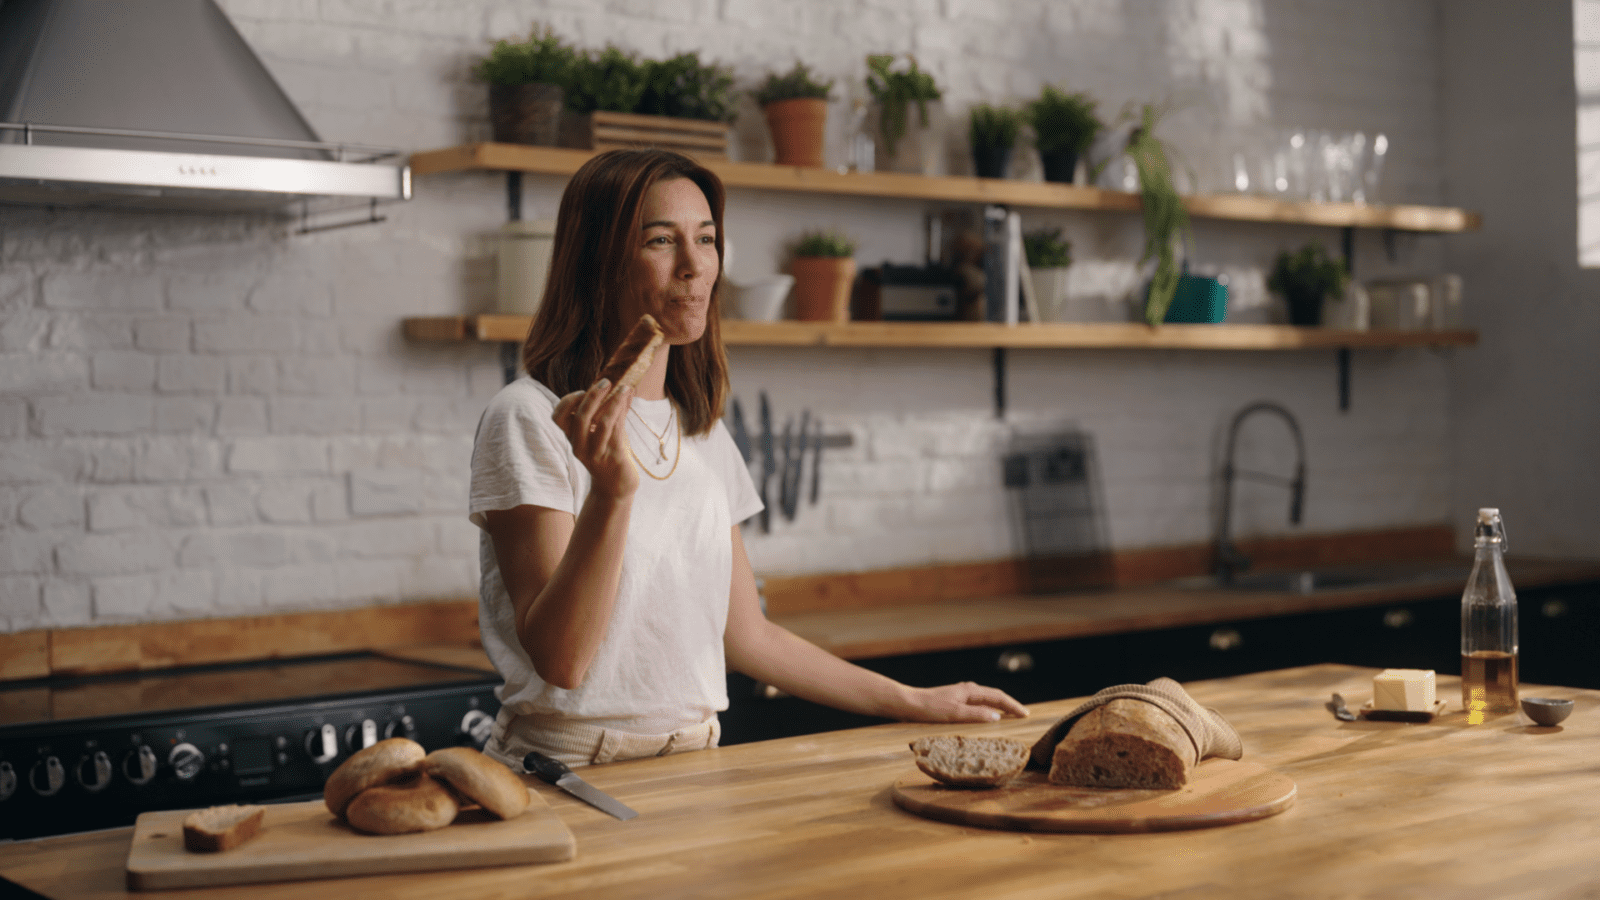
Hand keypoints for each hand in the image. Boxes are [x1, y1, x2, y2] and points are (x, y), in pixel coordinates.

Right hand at [552, 380, 636, 499]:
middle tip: (606, 382)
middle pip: (579, 417)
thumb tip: (621, 386)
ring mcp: (595, 453)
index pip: (558, 417)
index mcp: (572, 438)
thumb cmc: (608, 453)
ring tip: (624, 388)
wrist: (616, 485)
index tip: (582, 391)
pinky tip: (628, 400)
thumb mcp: (602, 432)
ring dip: (614, 402)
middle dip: (592, 396)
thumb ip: (607, 412)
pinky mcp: (612, 457)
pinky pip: (617, 430)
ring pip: (602, 423)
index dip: (567, 401)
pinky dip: (622, 411)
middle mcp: (579, 446)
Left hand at [901, 682, 1029, 723]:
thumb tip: (997, 716)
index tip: (1026, 714)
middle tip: (1023, 714)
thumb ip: (976, 714)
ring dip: (999, 706)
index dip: (1013, 706)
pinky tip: (986, 717)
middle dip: (1009, 704)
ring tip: (1009, 716)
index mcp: (970, 691)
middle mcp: (967, 690)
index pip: (998, 697)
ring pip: (986, 699)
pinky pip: (978, 704)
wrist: (909, 704)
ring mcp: (961, 695)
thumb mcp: (955, 713)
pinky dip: (988, 709)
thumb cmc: (930, 709)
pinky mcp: (954, 701)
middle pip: (994, 696)